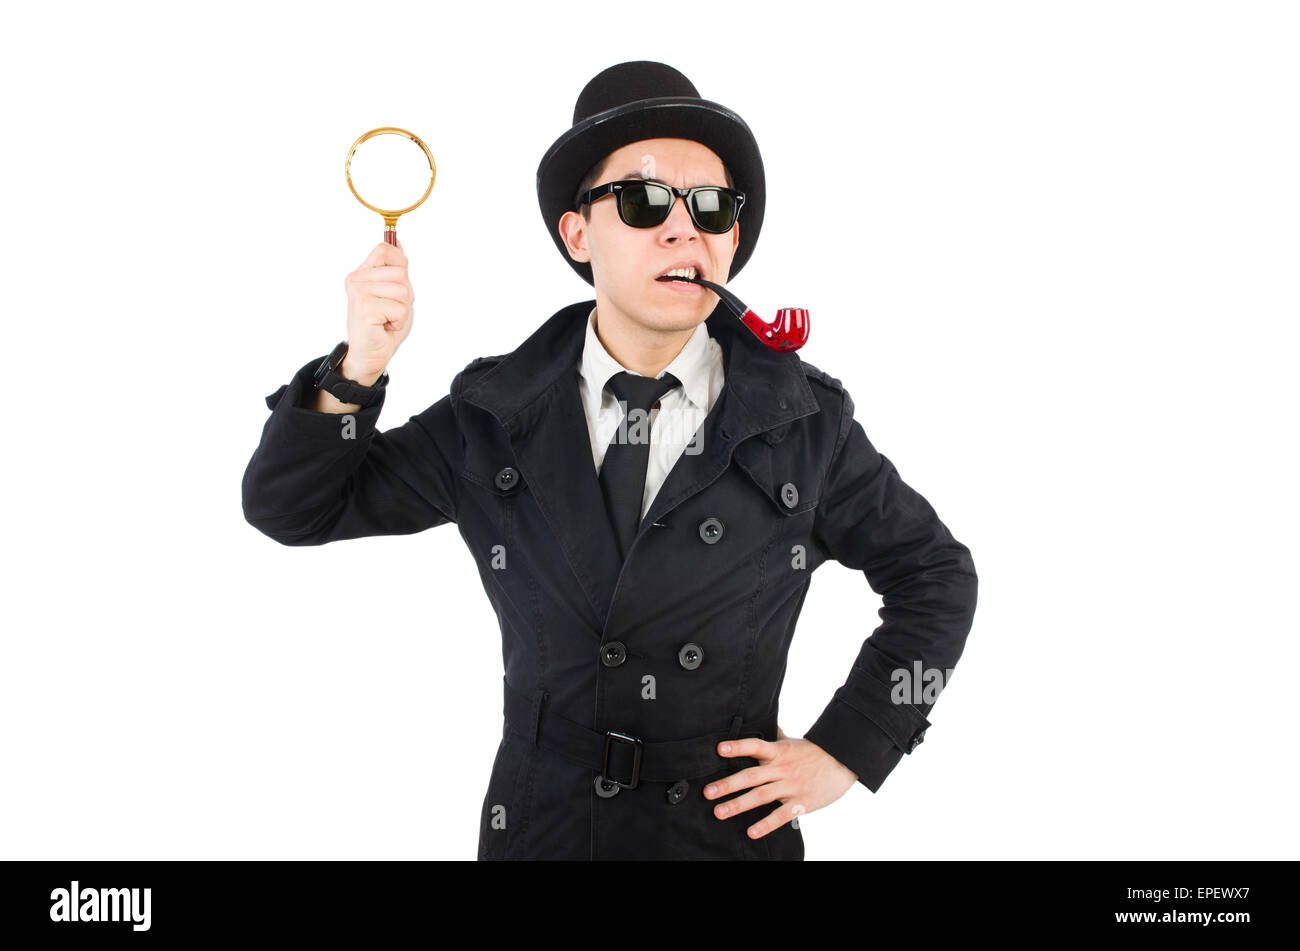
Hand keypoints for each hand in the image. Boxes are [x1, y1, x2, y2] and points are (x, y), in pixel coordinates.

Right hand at [342, 238, 414, 383]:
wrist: (370, 354)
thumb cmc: (383, 326)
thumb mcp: (394, 292)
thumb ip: (395, 269)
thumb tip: (398, 242)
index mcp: (361, 273)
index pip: (386, 249)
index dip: (400, 266)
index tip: (394, 287)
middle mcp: (356, 279)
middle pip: (401, 273)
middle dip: (405, 296)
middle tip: (390, 311)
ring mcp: (358, 292)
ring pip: (403, 291)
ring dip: (402, 310)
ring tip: (387, 319)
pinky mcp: (364, 308)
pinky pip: (399, 309)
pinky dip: (398, 322)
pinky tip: (384, 327)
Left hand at [706, 727, 857, 839]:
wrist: (844, 762)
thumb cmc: (816, 752)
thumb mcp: (795, 742)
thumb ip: (779, 738)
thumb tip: (770, 728)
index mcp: (779, 752)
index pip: (755, 746)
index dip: (737, 747)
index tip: (719, 749)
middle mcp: (781, 768)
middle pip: (751, 776)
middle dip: (727, 785)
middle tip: (707, 792)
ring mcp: (790, 786)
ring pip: (760, 796)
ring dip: (738, 805)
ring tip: (719, 813)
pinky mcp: (801, 803)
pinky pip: (781, 815)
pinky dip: (766, 824)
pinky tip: (751, 832)